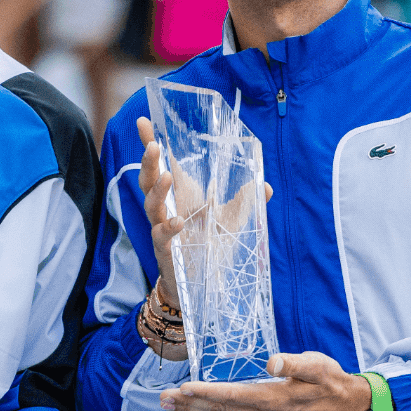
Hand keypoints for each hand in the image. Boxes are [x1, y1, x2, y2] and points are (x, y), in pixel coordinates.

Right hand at [136, 116, 268, 295]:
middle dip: (149, 162)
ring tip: (166, 175)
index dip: (150, 143)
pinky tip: (177, 221)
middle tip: (153, 146)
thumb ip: (246, 202)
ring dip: (157, 190)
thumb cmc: (210, 248)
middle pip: (149, 180)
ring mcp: (163, 229)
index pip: (161, 165)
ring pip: (152, 205)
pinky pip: (161, 236)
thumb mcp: (232, 221)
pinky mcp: (166, 251)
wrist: (200, 288)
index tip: (143, 121)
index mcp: (180, 196)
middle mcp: (167, 209)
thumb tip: (266, 186)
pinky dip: (168, 228)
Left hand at [163, 351, 371, 410]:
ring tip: (166, 408)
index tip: (185, 387)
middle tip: (162, 397)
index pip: (235, 396)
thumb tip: (273, 361)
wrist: (343, 407)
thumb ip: (295, 364)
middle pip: (220, 410)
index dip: (208, 392)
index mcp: (275, 399)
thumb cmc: (330, 380)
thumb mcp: (318, 365)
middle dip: (190, 403)